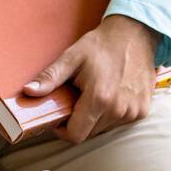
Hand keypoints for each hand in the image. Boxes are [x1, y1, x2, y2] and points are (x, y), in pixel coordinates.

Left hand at [22, 14, 161, 143]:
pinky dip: (109, 114)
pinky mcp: (142, 110)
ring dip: (94, 118)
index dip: (62, 130)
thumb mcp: (71, 58)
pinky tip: (108, 95)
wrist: (134, 35)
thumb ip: (50, 78)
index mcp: (99, 99)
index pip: (76, 135)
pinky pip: (119, 122)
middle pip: (89, 133)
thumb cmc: (100, 46)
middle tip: (74, 99)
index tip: (58, 117)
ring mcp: (134, 112)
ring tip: (91, 94)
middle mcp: (119, 110)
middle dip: (77, 121)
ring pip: (104, 128)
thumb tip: (28, 91)